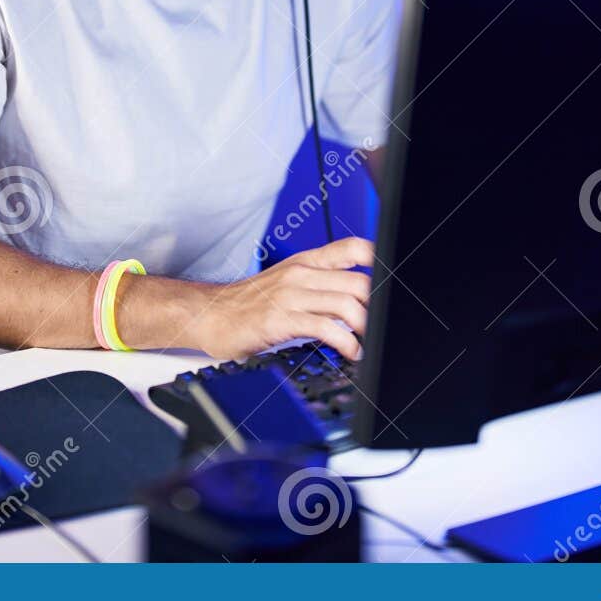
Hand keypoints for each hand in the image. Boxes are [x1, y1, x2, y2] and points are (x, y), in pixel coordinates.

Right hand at [186, 237, 374, 361]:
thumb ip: (318, 283)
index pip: (352, 248)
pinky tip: (350, 353)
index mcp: (305, 262)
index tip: (391, 282)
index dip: (379, 262)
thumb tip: (355, 297)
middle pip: (359, 282)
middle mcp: (300, 274)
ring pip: (347, 304)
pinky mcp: (281, 320)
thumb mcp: (286, 281)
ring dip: (365, 328)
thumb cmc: (248, 303)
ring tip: (367, 343)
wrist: (209, 315)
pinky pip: (326, 328)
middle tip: (380, 326)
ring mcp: (291, 295)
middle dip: (376, 308)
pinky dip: (346, 343)